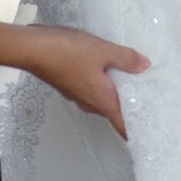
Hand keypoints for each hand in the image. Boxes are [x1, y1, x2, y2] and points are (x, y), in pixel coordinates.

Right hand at [20, 24, 149, 137]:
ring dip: (114, 94)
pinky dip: (102, 84)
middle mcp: (88, 102)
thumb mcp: (103, 51)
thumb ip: (125, 59)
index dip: (134, 130)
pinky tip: (107, 70)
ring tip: (131, 83)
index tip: (148, 131)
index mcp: (101, 100)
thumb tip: (144, 66)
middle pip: (112, 111)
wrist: (32, 49)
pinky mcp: (68, 84)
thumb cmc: (68, 53)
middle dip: (127, 109)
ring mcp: (76, 94)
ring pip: (100, 99)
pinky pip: (90, 89)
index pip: (120, 124)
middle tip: (147, 101)